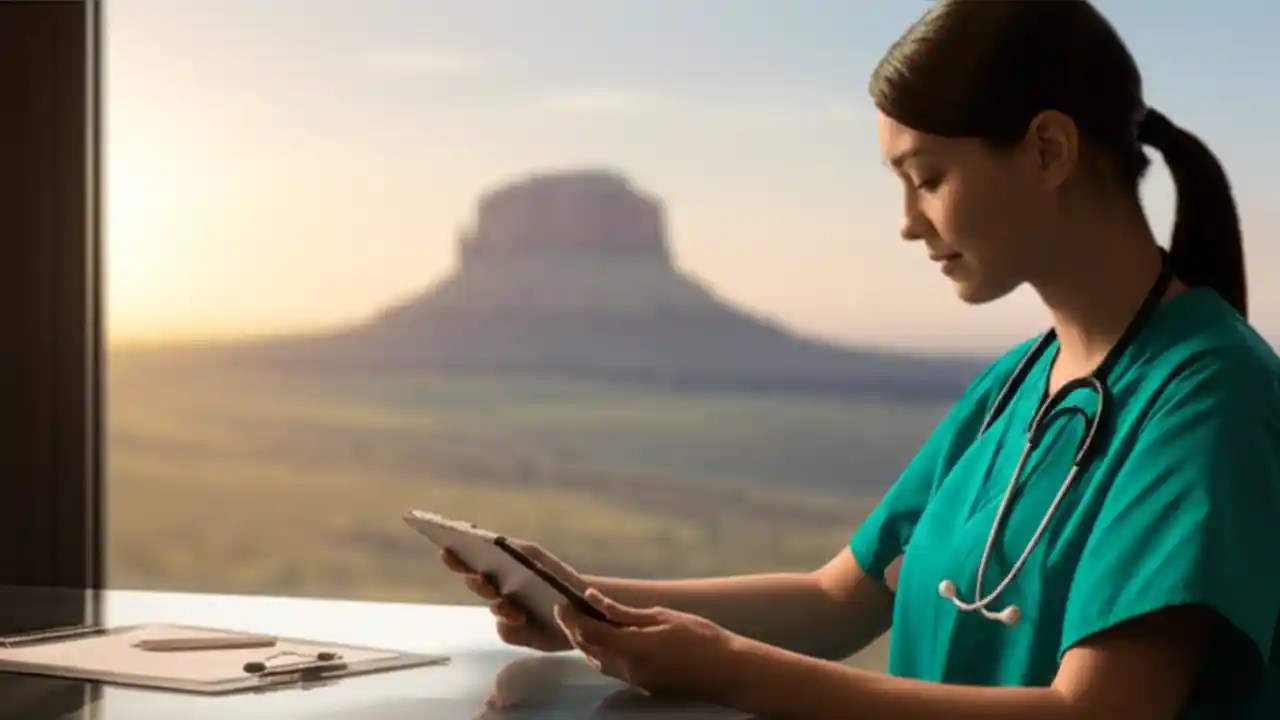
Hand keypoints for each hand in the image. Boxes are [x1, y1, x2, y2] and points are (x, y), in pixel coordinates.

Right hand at [439, 539, 586, 652]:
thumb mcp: (537, 559)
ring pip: (493, 609)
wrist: (582, 609)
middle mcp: (497, 593)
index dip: (456, 557)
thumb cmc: (556, 578)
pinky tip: (521, 620)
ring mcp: (505, 615)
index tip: (445, 547)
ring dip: (499, 605)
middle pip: (478, 586)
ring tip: (509, 604)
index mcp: (499, 571)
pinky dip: (512, 625)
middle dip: (476, 582)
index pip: (471, 563)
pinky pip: (505, 631)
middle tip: (477, 577)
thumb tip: (494, 542)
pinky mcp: (516, 634)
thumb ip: (515, 550)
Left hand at [554, 588, 742, 703]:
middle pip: (587, 650)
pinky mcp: (643, 688)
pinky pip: (613, 670)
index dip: (570, 618)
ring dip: (586, 644)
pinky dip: (602, 654)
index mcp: (632, 648)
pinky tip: (607, 640)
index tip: (562, 603)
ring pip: (597, 662)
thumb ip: (624, 612)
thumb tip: (594, 600)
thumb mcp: (663, 616)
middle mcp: (627, 669)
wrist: (727, 671)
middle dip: (573, 630)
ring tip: (584, 622)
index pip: (587, 633)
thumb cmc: (700, 637)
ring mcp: (635, 682)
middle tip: (567, 610)